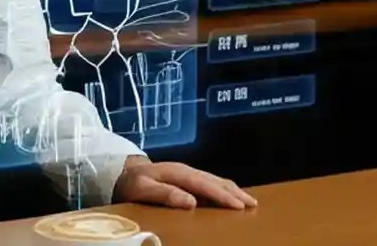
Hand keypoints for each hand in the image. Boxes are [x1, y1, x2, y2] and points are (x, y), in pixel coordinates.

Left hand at [112, 156, 257, 210]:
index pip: (205, 185)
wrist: (124, 172)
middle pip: (215, 180)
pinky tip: (230, 195)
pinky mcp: (187, 177)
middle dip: (234, 192)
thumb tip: (190, 201)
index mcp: (178, 173)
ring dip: (232, 190)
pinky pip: (210, 182)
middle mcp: (186, 170)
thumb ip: (164, 194)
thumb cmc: (133, 183)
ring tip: (248, 201)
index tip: (238, 206)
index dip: (222, 196)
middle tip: (252, 204)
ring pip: (215, 180)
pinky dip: (224, 188)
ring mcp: (188, 172)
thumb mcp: (143, 189)